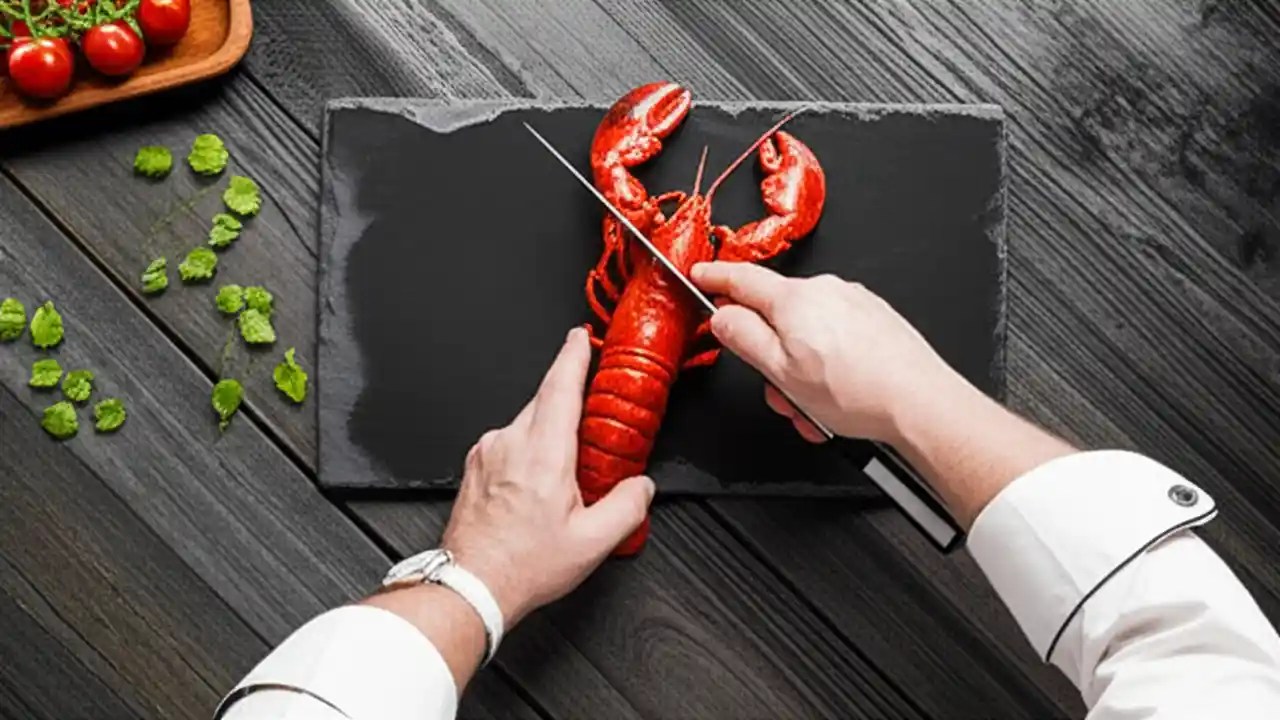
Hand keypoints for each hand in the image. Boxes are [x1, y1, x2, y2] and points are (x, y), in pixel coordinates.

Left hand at [440, 327, 654, 626]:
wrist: (470, 586)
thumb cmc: (521, 566)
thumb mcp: (593, 543)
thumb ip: (628, 507)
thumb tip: (642, 487)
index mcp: (543, 453)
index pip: (560, 384)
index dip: (574, 354)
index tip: (581, 337)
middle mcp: (510, 443)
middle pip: (545, 400)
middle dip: (569, 399)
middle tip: (591, 419)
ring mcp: (487, 452)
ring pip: (526, 423)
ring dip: (547, 433)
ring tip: (565, 472)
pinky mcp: (474, 466)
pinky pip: (508, 443)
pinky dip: (527, 451)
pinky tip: (536, 486)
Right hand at [691, 261, 963, 443]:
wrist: (920, 403)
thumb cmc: (858, 392)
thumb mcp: (781, 373)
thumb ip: (744, 339)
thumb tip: (722, 316)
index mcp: (795, 300)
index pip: (742, 279)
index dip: (715, 277)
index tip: (699, 274)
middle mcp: (826, 291)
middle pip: (777, 316)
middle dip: (770, 356)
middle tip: (779, 390)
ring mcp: (854, 303)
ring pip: (807, 333)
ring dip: (801, 371)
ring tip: (817, 406)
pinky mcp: (874, 319)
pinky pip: (835, 338)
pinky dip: (828, 366)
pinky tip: (840, 395)